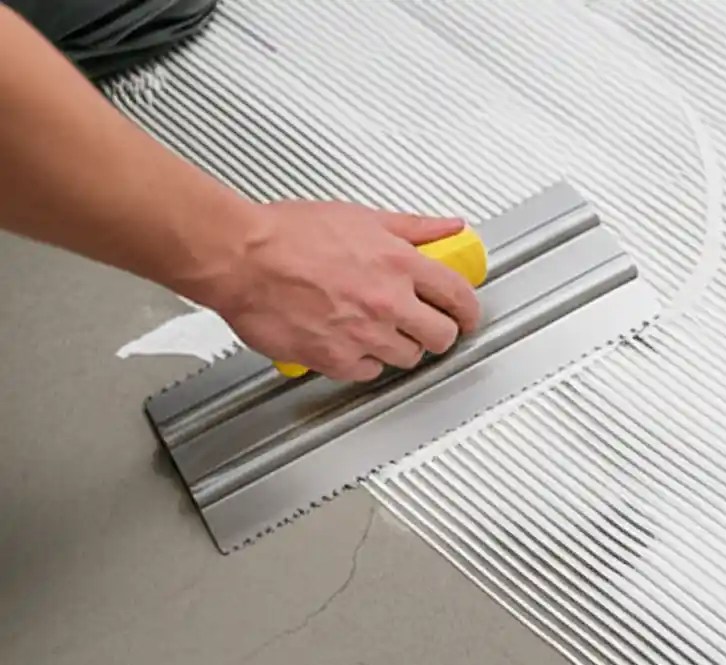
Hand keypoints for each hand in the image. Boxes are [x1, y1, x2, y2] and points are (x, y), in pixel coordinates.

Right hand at [190, 199, 481, 381]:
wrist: (242, 258)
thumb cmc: (288, 235)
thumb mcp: (362, 217)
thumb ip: (414, 227)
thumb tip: (448, 226)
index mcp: (399, 264)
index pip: (458, 295)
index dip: (469, 310)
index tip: (467, 315)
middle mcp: (388, 302)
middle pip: (442, 336)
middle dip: (439, 332)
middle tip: (429, 327)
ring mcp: (365, 334)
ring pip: (408, 358)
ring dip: (401, 347)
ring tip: (383, 331)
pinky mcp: (336, 359)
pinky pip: (369, 372)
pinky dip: (365, 361)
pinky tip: (353, 342)